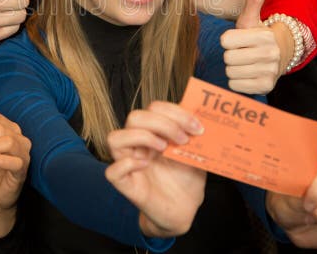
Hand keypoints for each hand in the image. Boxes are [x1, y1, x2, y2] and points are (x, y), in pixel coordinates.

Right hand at [105, 101, 205, 236]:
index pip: (154, 108)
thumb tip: (204, 117)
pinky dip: (127, 164)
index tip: (197, 127)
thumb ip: (195, 135)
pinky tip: (146, 165)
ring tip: (164, 147)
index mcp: (153, 131)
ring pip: (115, 138)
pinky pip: (112, 172)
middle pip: (134, 117)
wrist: (185, 208)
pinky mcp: (126, 184)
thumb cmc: (187, 178)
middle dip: (162, 123)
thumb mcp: (196, 152)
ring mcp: (128, 162)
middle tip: (183, 138)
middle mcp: (137, 143)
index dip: (175, 112)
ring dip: (141, 137)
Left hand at [220, 0, 286, 93]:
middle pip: (227, 58)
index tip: (238, 39)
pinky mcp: (265, 86)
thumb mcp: (252, 17)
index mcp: (263, 35)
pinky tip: (247, 74)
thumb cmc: (258, 35)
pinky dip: (237, 81)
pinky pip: (235, 85)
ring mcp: (269, 72)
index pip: (225, 40)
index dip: (228, 40)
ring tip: (245, 62)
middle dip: (231, 55)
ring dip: (234, 68)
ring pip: (230, 72)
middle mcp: (269, 54)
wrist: (279, 56)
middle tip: (242, 52)